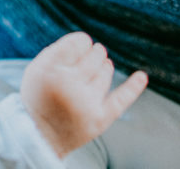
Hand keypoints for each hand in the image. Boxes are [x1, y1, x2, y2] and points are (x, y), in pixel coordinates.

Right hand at [21, 32, 147, 158]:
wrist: (39, 136)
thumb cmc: (39, 95)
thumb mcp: (37, 67)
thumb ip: (60, 50)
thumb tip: (88, 42)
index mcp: (51, 69)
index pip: (78, 42)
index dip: (81, 42)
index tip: (78, 47)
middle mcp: (69, 86)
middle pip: (94, 55)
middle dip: (94, 53)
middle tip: (85, 61)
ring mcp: (86, 104)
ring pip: (105, 72)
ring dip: (103, 67)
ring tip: (91, 74)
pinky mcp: (100, 120)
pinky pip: (120, 100)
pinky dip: (133, 88)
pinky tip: (142, 76)